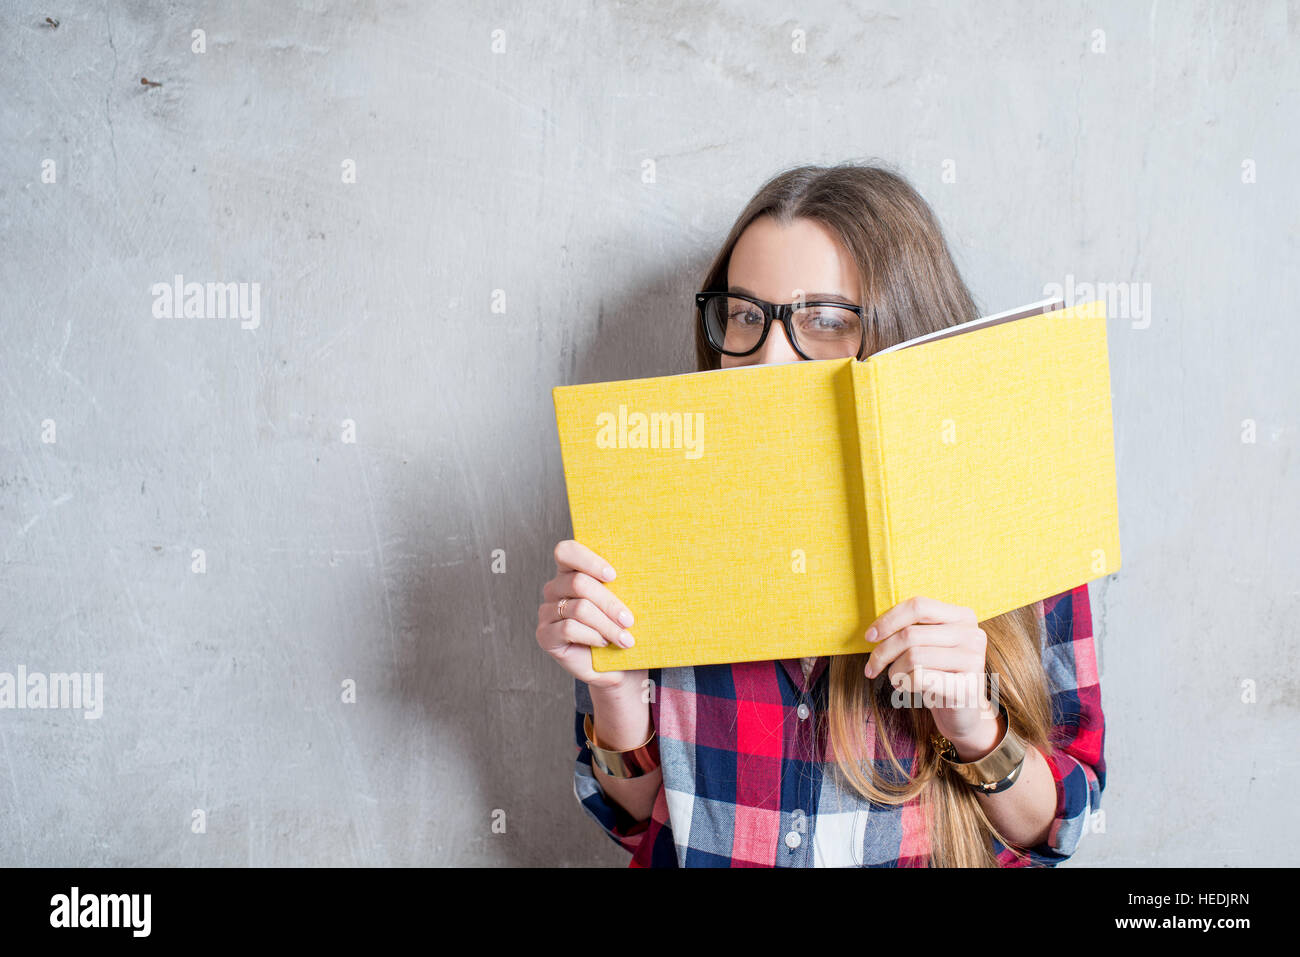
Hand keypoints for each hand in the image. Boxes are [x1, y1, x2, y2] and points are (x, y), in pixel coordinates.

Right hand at [537, 539, 647, 693]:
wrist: (614, 664)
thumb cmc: (619, 627)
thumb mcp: (622, 602)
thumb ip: (621, 584)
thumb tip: (640, 568)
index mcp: (570, 571)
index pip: (567, 551)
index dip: (588, 560)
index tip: (613, 576)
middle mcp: (554, 588)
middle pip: (578, 583)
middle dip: (609, 602)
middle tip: (629, 620)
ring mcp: (547, 612)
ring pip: (578, 608)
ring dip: (607, 625)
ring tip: (625, 638)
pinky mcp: (545, 635)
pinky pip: (569, 628)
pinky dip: (592, 636)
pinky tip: (604, 643)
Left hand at [863, 596, 999, 752]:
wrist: (962, 712)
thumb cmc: (937, 673)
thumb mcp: (926, 645)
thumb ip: (909, 630)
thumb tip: (874, 632)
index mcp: (962, 616)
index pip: (919, 606)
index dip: (889, 620)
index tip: (869, 636)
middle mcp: (972, 634)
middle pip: (911, 634)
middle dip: (882, 652)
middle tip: (871, 668)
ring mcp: (974, 660)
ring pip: (913, 656)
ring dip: (894, 671)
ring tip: (895, 679)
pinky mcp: (968, 687)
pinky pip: (921, 678)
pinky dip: (904, 684)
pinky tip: (905, 688)